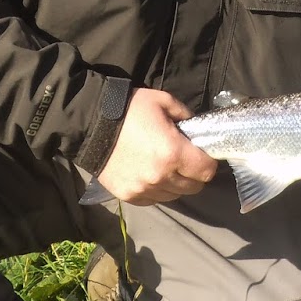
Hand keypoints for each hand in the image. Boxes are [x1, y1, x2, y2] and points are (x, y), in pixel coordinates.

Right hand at [95, 87, 218, 205]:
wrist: (91, 125)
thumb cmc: (130, 110)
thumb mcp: (163, 101)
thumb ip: (185, 115)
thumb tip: (197, 130)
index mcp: (173, 153)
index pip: (207, 171)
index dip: (208, 162)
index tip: (201, 154)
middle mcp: (161, 177)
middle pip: (194, 187)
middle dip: (194, 174)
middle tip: (185, 160)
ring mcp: (144, 189)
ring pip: (175, 196)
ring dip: (176, 183)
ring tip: (165, 166)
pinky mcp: (129, 196)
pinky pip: (154, 199)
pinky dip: (157, 190)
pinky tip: (150, 174)